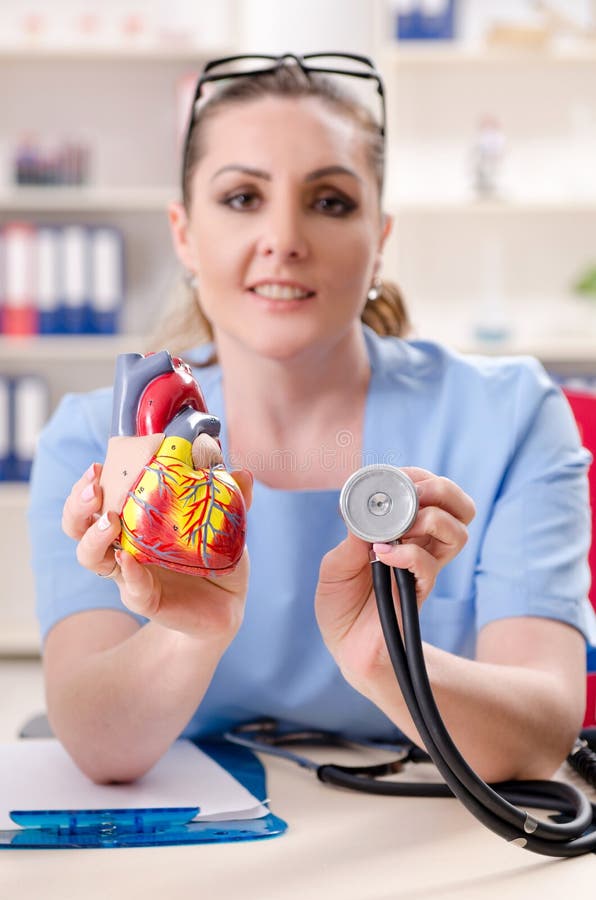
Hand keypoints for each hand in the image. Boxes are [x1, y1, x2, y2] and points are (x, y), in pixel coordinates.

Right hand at [62, 460, 252, 642]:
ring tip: (110, 521)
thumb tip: (242, 472)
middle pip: (78, 526)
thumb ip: (231, 496)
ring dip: (94, 536)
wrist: (226, 603)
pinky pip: (130, 588)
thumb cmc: (214, 555)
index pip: (97, 499)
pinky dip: (129, 573)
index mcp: (134, 520)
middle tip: (93, 488)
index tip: (97, 467)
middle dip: (77, 505)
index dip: (88, 484)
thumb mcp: (223, 522)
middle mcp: (122, 545)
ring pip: (91, 557)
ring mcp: (130, 573)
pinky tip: (130, 560)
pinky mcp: (146, 599)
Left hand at [314, 467, 474, 690]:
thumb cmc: (341, 603)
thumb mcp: (333, 566)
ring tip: (402, 527)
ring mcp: (422, 568)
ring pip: (457, 532)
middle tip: (415, 495)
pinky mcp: (418, 592)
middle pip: (460, 507)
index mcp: (401, 529)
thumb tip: (364, 512)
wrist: (346, 647)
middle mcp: (419, 545)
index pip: (430, 492)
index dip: (419, 477)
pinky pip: (429, 567)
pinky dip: (408, 554)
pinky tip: (384, 556)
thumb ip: (350, 539)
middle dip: (442, 490)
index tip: (397, 476)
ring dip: (431, 519)